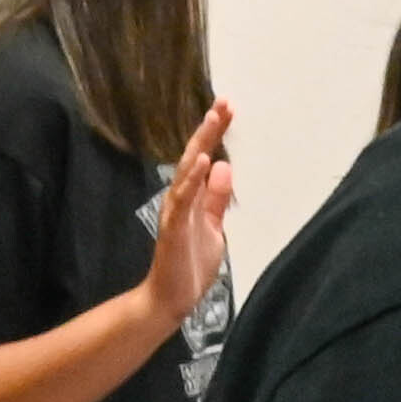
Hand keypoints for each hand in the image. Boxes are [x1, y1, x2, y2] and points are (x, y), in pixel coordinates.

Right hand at [142, 99, 236, 330]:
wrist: (171, 298)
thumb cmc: (190, 263)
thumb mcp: (213, 226)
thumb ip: (217, 198)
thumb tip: (224, 165)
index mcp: (193, 196)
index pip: (205, 157)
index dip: (216, 133)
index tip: (229, 107)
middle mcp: (182, 197)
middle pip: (196, 156)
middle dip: (209, 129)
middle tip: (223, 103)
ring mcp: (176, 211)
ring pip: (188, 172)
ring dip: (200, 146)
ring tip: (213, 121)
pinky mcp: (173, 228)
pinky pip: (183, 200)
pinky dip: (192, 180)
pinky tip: (203, 162)